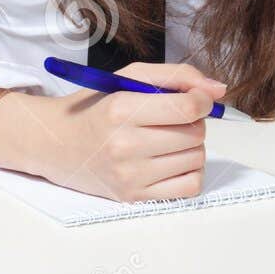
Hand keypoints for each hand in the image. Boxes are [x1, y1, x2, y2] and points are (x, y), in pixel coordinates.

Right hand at [0, 62, 226, 202]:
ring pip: (196, 159)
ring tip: (167, 139)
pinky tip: (171, 161)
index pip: (187, 109)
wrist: (56, 144)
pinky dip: (189, 171)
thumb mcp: (128, 77)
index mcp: (121, 109)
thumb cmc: (96, 107)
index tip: (198, 99)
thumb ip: (177, 77)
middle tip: (171, 119)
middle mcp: (124, 145)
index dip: (203, 101)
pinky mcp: (134, 197)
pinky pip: (189, 186)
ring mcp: (129, 175)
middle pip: (195, 134)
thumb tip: (219, 89)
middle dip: (193, 123)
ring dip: (192, 147)